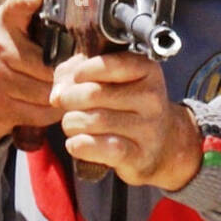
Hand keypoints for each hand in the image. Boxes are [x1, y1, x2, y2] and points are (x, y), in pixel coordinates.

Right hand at [0, 0, 62, 144]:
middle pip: (48, 65)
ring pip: (47, 90)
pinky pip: (41, 112)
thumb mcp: (19, 28)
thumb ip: (38, 13)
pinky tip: (53, 102)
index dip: (26, 0)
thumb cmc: (13, 56)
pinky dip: (53, 111)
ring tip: (68, 89)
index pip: (16, 6)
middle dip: (68, 72)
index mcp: (5, 22)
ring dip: (62, 92)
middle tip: (82, 74)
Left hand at [50, 50, 202, 189]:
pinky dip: (78, 145)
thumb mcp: (111, 80)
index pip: (106, 64)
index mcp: (146, 71)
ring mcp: (147, 128)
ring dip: (71, 123)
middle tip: (67, 105)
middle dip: (69, 99)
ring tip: (74, 124)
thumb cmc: (129, 108)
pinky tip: (76, 143)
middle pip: (92, 94)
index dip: (80, 72)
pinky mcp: (138, 155)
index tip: (75, 79)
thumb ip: (78, 74)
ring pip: (92, 121)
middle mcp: (151, 98)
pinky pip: (98, 147)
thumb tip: (57, 93)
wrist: (163, 145)